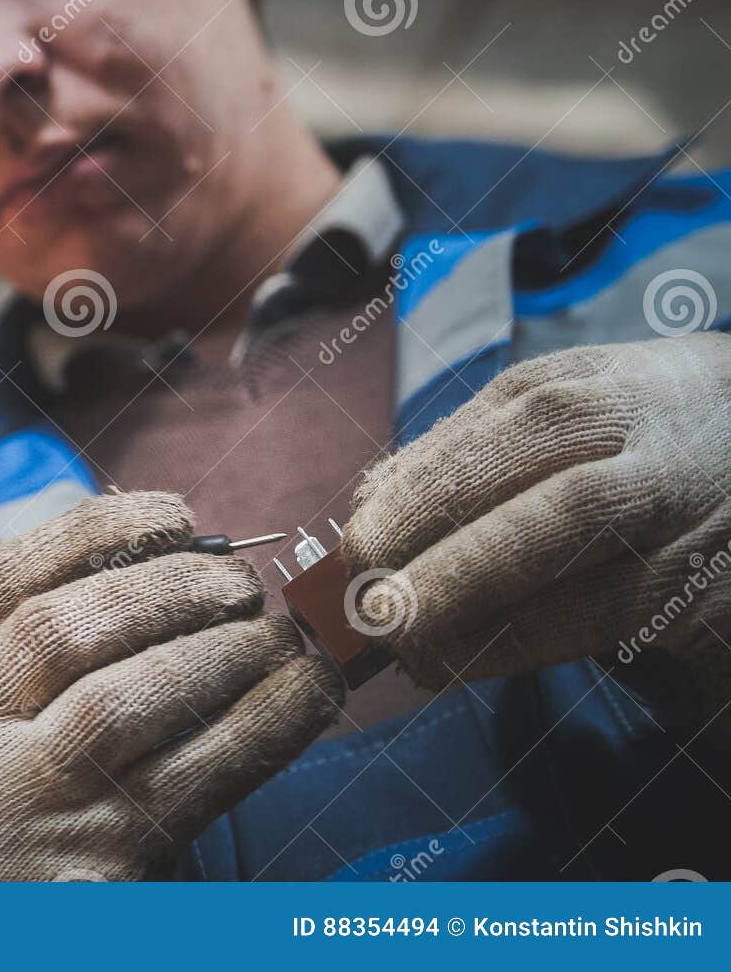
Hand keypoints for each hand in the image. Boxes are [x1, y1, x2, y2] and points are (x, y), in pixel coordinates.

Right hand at [0, 492, 343, 880]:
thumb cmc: (3, 795)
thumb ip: (32, 633)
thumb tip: (174, 551)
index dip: (91, 533)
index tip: (174, 515)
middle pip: (63, 631)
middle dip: (169, 589)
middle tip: (239, 584)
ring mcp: (16, 805)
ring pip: (126, 700)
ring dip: (219, 653)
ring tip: (274, 635)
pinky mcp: (87, 864)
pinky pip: (191, 777)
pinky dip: (260, 725)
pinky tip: (302, 693)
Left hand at [343, 333, 730, 704]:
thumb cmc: (624, 420)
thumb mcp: (550, 399)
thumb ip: (463, 447)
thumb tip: (370, 501)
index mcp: (595, 393)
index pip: (506, 440)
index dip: (426, 499)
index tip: (357, 548)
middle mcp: (656, 457)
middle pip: (566, 514)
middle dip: (463, 571)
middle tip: (381, 613)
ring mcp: (698, 529)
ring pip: (606, 589)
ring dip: (500, 633)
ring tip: (414, 652)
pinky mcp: (711, 592)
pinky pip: (625, 629)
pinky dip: (539, 648)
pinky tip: (472, 661)